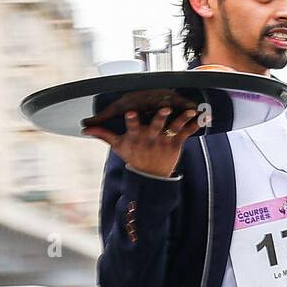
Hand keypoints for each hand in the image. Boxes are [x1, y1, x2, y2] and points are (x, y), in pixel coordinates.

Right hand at [81, 92, 203, 177]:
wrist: (150, 177)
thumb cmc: (132, 156)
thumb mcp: (117, 146)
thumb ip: (103, 134)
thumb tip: (84, 129)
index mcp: (136, 137)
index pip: (132, 127)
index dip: (132, 120)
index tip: (130, 112)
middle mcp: (150, 138)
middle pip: (156, 126)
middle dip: (160, 118)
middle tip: (165, 109)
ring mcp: (164, 141)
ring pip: (174, 128)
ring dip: (182, 118)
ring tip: (191, 110)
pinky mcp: (176, 144)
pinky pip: (186, 133)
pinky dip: (194, 126)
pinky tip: (201, 116)